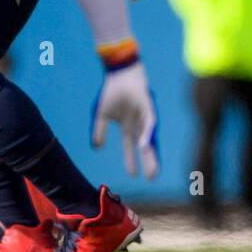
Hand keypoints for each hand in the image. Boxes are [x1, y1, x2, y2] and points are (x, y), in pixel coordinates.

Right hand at [92, 60, 159, 179]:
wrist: (118, 74)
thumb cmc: (112, 91)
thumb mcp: (101, 115)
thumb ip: (99, 131)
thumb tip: (97, 148)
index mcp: (128, 126)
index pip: (130, 147)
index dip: (131, 160)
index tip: (133, 175)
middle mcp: (138, 124)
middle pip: (144, 147)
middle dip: (147, 162)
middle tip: (151, 178)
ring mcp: (145, 117)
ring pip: (150, 139)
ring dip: (151, 153)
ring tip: (154, 169)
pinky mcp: (149, 108)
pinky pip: (150, 123)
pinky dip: (148, 135)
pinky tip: (145, 146)